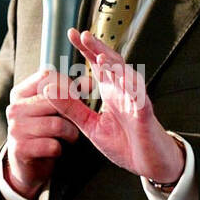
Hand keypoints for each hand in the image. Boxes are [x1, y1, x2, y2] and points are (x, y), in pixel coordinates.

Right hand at [4, 66, 79, 199]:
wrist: (27, 165)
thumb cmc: (44, 132)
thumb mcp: (54, 109)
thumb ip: (70, 93)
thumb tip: (88, 82)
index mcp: (20, 93)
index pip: (46, 76)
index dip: (68, 84)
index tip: (78, 95)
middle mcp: (15, 109)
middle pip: (55, 100)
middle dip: (72, 112)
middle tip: (75, 122)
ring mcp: (15, 129)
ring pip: (57, 124)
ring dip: (71, 133)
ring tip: (70, 136)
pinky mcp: (20, 149)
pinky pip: (53, 145)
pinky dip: (60, 149)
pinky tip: (57, 149)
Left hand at [39, 29, 184, 184]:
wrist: (149, 165)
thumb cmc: (126, 144)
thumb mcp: (91, 126)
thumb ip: (72, 109)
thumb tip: (49, 90)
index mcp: (111, 92)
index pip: (98, 65)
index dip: (87, 49)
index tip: (72, 34)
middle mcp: (124, 92)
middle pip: (113, 63)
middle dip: (99, 48)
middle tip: (84, 35)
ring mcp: (136, 101)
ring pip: (128, 77)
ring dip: (115, 66)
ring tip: (101, 56)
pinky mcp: (145, 116)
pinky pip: (141, 99)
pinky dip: (133, 89)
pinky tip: (125, 80)